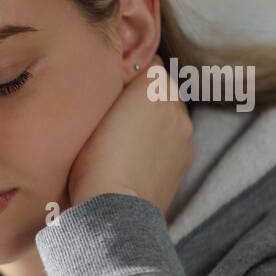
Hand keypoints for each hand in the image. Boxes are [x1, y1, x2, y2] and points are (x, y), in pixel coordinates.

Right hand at [65, 54, 193, 215]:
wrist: (112, 213)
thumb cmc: (91, 162)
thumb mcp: (89, 114)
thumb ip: (110, 87)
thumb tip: (118, 76)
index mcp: (154, 86)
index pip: (146, 62)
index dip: (126, 72)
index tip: (108, 86)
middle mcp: (177, 105)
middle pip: (160, 89)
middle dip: (141, 97)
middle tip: (112, 115)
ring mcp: (186, 136)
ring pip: (168, 116)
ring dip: (151, 122)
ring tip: (122, 142)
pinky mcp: (185, 162)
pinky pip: (171, 141)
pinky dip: (157, 145)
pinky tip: (134, 160)